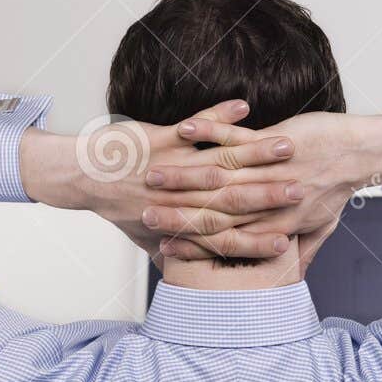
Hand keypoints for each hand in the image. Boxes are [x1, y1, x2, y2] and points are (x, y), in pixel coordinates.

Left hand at [20, 100, 302, 263]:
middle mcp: (180, 197)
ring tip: (288, 146)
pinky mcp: (157, 141)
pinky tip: (244, 105)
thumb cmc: (114, 206)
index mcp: (181, 222)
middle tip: (302, 190)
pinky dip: (218, 116)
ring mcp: (170, 167)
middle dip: (271, 194)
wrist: (78, 177)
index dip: (258, 240)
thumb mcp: (144, 237)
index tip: (288, 240)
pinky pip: (194, 128)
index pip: (227, 237)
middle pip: (233, 199)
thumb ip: (170, 254)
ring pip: (220, 162)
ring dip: (256, 153)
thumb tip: (186, 275)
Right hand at [146, 109, 381, 265]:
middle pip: (214, 209)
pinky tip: (185, 128)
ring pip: (220, 174)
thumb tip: (291, 278)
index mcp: (275, 223)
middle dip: (175, 212)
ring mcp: (271, 168)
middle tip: (143, 213)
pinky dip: (210, 129)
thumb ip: (302, 252)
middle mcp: (270, 200)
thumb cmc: (339, 188)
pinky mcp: (276, 139)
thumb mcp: (320, 226)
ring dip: (183, 174)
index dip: (192, 243)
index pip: (225, 237)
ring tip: (152, 175)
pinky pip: (237, 135)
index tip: (162, 246)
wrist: (364, 153)